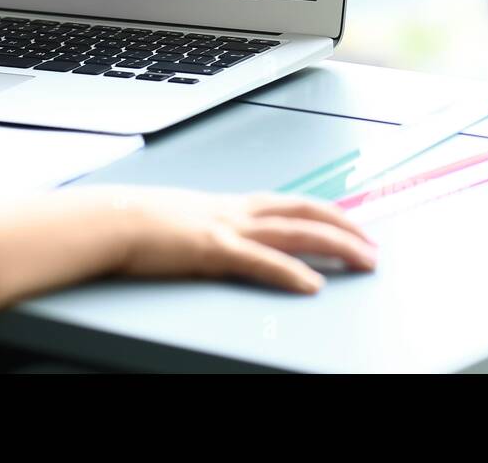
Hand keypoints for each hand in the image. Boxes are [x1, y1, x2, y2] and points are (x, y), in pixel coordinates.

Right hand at [100, 187, 376, 292]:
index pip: (294, 203)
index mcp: (233, 204)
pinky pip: (261, 261)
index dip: (328, 213)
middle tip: (374, 247)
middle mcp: (238, 210)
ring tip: (364, 260)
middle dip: (347, 228)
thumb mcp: (188, 219)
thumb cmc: (141, 222)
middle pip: (307, 213)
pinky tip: (313, 284)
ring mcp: (228, 227)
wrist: (113, 219)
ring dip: (336, 246)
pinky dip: (291, 272)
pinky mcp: (214, 249)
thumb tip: (226, 238)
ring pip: (297, 232)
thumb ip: (213, 227)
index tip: (354, 224)